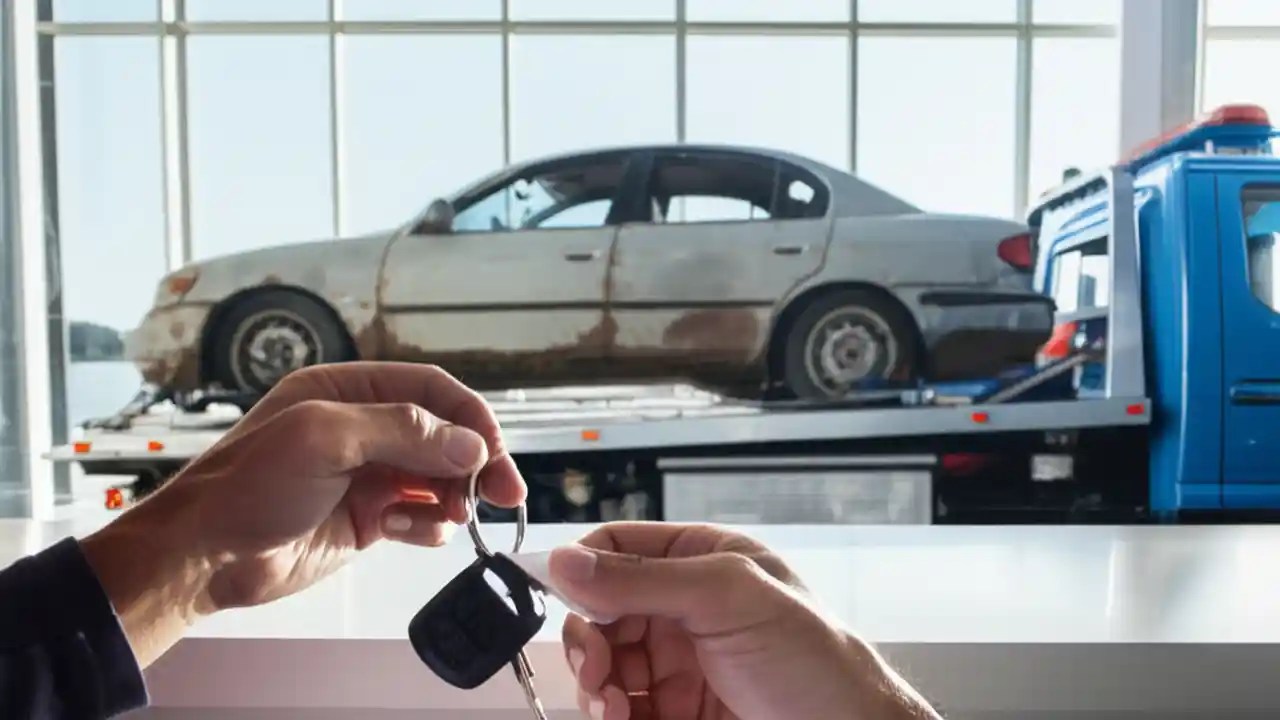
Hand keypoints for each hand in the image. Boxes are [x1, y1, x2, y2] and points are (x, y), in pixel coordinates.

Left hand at [80, 362, 525, 666]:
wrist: (202, 558)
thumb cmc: (245, 487)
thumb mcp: (322, 439)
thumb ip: (401, 431)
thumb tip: (470, 445)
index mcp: (348, 392)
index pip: (431, 389)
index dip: (470, 417)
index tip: (495, 453)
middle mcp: (363, 428)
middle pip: (445, 434)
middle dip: (475, 462)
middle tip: (502, 494)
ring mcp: (368, 475)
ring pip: (440, 478)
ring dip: (453, 497)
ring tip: (445, 516)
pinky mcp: (369, 519)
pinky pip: (423, 516)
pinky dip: (428, 526)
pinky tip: (404, 531)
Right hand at [548, 523, 940, 719]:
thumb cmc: (815, 661)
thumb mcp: (728, 598)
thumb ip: (643, 578)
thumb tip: (566, 561)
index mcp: (700, 560)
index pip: (617, 546)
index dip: (585, 569)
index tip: (572, 598)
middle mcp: (683, 608)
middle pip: (598, 611)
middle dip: (586, 638)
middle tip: (595, 668)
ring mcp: (677, 663)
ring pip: (602, 664)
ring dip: (594, 683)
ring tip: (611, 704)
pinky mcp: (675, 712)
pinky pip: (619, 707)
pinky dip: (609, 713)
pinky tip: (621, 718)